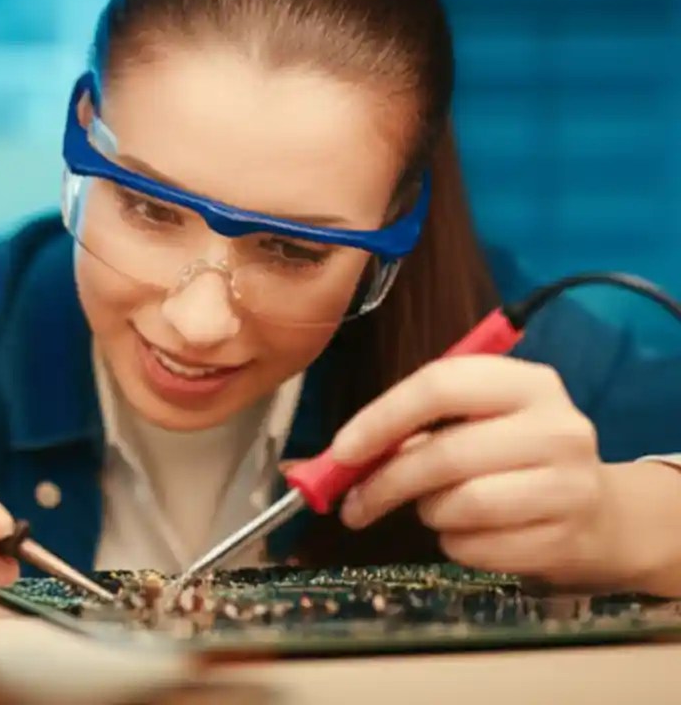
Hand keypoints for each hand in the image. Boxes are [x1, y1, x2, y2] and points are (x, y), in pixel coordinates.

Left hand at [329, 355, 636, 588]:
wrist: (599, 516)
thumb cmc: (513, 460)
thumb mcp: (475, 424)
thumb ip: (411, 430)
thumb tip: (330, 462)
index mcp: (528, 383)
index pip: (440, 385)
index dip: (382, 418)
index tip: (343, 451)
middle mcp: (557, 427)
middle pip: (444, 453)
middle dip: (385, 483)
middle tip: (354, 504)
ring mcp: (569, 485)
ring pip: (459, 504)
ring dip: (427, 512)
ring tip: (436, 507)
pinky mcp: (564, 538)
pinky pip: (475, 547)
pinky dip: (454, 544)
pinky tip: (469, 533)